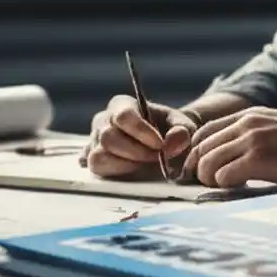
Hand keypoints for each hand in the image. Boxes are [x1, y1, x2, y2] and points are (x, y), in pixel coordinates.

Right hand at [81, 95, 200, 178]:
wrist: (165, 143)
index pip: (123, 116)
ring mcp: (95, 141)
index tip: (160, 145)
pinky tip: (129, 171)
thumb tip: (170, 143)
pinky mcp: (93, 159)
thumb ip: (181, 131)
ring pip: (98, 155)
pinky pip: (94, 167)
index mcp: (122, 105)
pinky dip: (111, 171)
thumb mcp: (183, 126)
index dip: (141, 131)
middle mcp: (103, 120)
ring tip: (143, 165)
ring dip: (124, 165)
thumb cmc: (171, 130)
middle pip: (108, 137)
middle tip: (155, 158)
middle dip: (135, 152)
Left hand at [181, 106, 276, 187]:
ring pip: (207, 163)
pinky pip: (223, 177)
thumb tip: (235, 155)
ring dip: (211, 180)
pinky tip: (242, 188)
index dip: (198, 153)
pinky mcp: (258, 160)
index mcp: (250, 115)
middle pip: (201, 148)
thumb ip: (255, 133)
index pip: (204, 131)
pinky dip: (225, 187)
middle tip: (212, 185)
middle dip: (200, 169)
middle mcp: (246, 124)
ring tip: (227, 188)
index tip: (204, 170)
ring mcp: (251, 140)